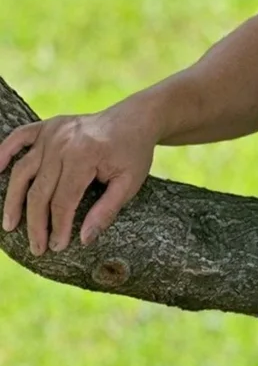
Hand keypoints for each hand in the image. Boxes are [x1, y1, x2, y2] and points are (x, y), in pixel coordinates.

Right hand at [0, 106, 157, 254]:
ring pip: (23, 171)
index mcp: (84, 155)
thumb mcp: (129, 183)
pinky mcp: (47, 124)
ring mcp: (53, 131)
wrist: (136, 118)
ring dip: (13, 200)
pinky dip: (3, 152)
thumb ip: (106, 211)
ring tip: (10, 225)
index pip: (62, 201)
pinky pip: (19, 137)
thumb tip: (83, 240)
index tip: (56, 247)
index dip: (57, 227)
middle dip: (35, 223)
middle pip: (39, 191)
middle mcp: (63, 142)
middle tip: (37, 247)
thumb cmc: (133, 152)